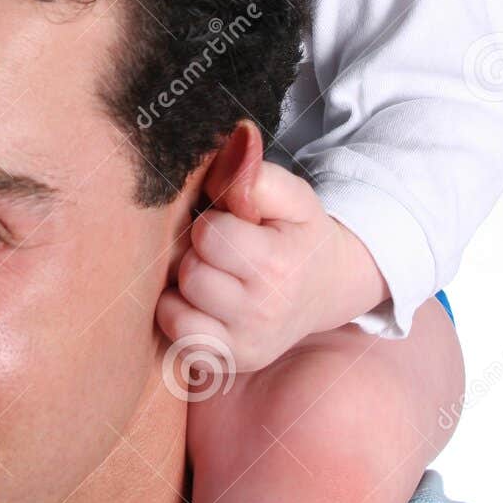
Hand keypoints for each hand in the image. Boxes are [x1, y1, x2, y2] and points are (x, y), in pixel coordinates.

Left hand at [157, 123, 387, 373]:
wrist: (327, 288)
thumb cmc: (299, 234)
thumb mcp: (292, 195)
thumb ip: (257, 173)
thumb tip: (237, 138)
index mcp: (278, 268)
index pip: (209, 236)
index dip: (212, 221)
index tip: (230, 223)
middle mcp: (261, 316)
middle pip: (190, 273)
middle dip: (197, 253)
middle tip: (219, 249)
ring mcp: (244, 348)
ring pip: (174, 309)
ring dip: (185, 286)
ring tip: (212, 273)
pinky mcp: (227, 365)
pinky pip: (177, 339)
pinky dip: (180, 315)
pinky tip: (202, 300)